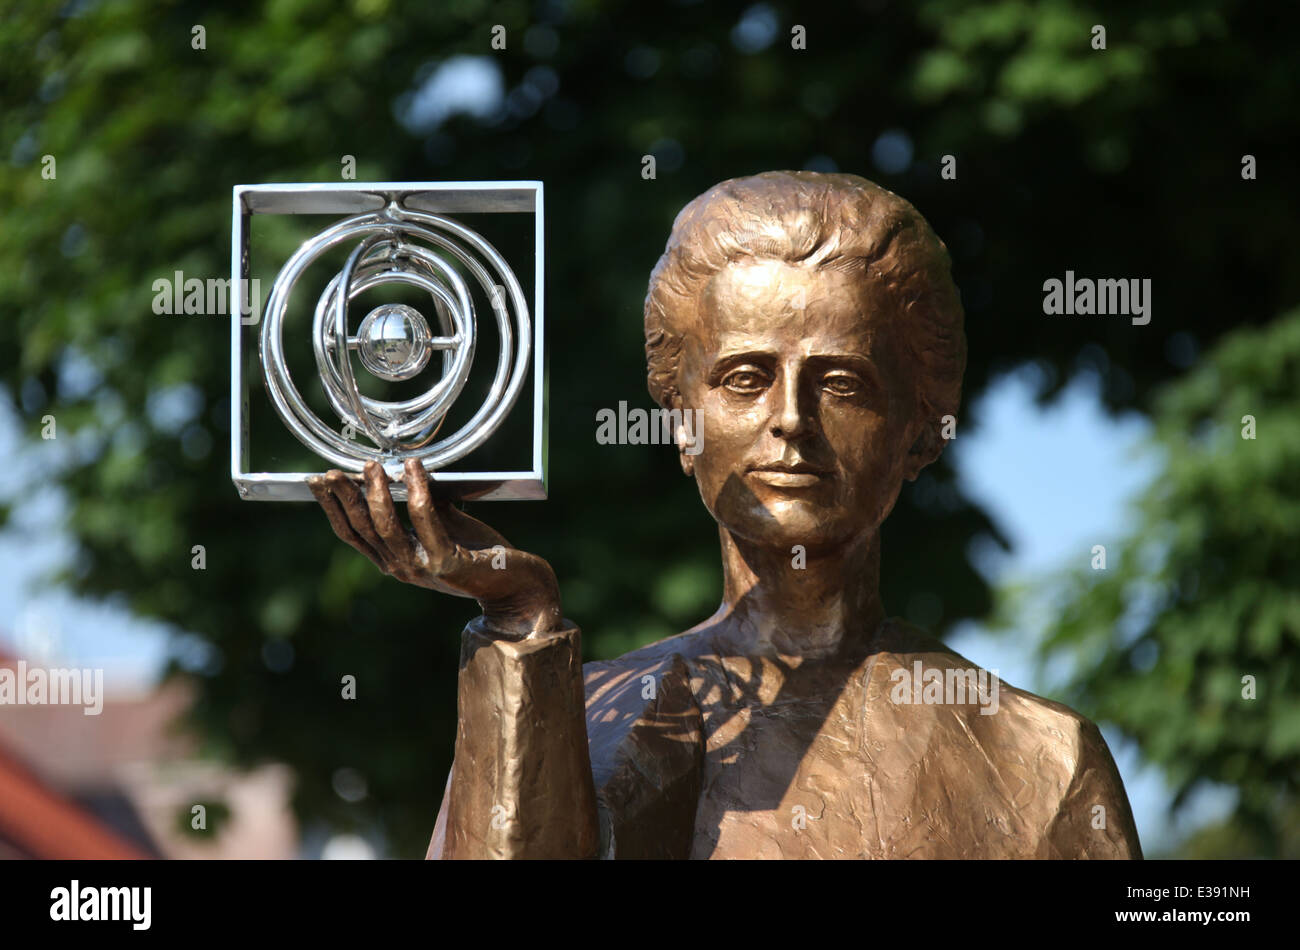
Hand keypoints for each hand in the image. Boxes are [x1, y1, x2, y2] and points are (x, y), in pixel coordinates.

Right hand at [308, 459, 562, 637]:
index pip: (352, 533)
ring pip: (387, 525)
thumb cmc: (481, 553)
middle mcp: (401, 568)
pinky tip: (414, 469)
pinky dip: (417, 490)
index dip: (332, 507)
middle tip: (332, 471)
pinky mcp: (446, 562)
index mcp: (394, 561)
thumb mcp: (445, 526)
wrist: (516, 584)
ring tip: (371, 466)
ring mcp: (421, 567)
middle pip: (362, 529)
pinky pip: (425, 519)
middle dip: (344, 498)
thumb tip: (406, 470)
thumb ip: (424, 506)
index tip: (317, 481)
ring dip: (376, 492)